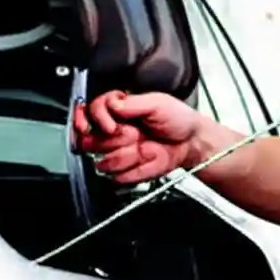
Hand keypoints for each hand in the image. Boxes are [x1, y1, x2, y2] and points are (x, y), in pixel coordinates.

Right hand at [72, 90, 204, 183]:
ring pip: (104, 161)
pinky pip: (118, 177)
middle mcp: (112, 132)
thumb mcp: (157, 103)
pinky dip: (134, 170)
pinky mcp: (125, 172)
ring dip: (125, 155)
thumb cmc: (177, 119)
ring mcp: (117, 153)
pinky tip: (146, 159)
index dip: (93, 119)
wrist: (191, 142)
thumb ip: (132, 103)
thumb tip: (112, 104)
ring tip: (143, 145)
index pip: (89, 112)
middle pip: (89, 140)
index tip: (109, 126)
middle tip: (132, 134)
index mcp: (116, 111)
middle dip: (111, 139)